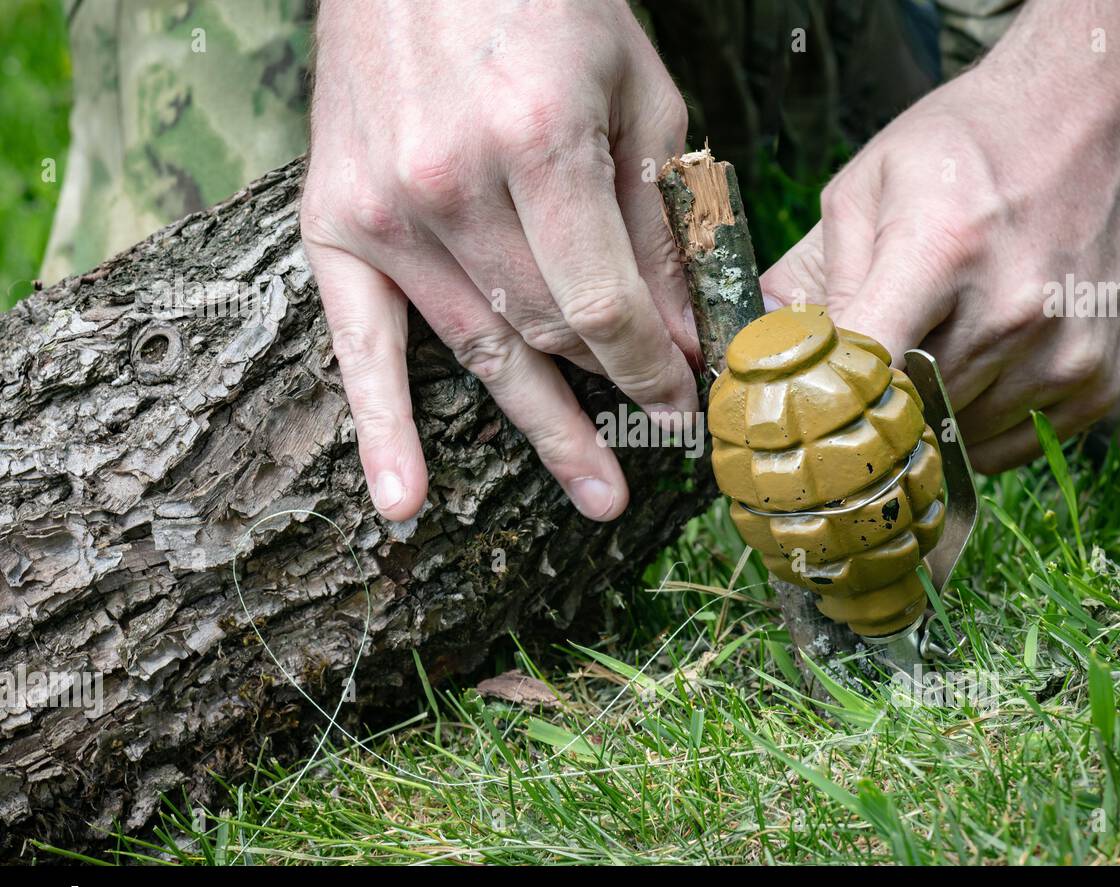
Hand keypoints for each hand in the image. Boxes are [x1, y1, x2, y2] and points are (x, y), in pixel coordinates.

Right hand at [301, 0, 698, 520]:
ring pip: (480, 350)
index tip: (684, 400)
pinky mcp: (333, 221)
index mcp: (536, 142)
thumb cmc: (543, 2)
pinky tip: (404, 500)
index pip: (604, 307)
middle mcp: (450, 186)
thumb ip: (658, 218)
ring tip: (594, 490)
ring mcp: (383, 210)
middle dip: (611, 390)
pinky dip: (382, 429)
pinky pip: (357, 346)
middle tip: (652, 449)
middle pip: (547, 333)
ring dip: (543, 425)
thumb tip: (682, 331)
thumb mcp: (636, 91)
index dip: (651, 369)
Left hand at [763, 0, 1119, 472]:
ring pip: (948, 439)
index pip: (861, 364)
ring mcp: (1061, 354)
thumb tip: (761, 359)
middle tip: (861, 366)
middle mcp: (1011, 310)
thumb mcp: (866, 188)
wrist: (1098, 121)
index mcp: (941, 250)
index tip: (789, 408)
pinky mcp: (1094, 384)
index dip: (816, 397)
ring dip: (921, 412)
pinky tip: (975, 361)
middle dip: (867, 400)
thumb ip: (809, 279)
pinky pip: (999, 449)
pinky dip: (971, 423)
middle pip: (900, 411)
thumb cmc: (969, 149)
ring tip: (935, 340)